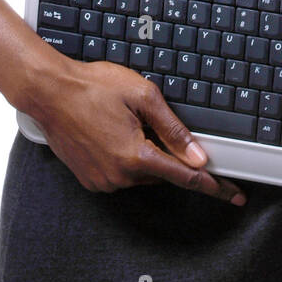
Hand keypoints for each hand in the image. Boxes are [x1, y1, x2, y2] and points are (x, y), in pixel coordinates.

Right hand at [31, 59, 247, 204]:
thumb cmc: (92, 87)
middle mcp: (119, 176)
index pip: (185, 177)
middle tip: (150, 122)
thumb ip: (174, 129)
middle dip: (167, 152)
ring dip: (144, 154)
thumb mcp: (143, 96)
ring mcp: (102, 181)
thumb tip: (198, 155)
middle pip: (162, 172)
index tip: (232, 194)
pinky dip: (126, 158)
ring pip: (141, 174)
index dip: (212, 185)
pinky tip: (114, 132)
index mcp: (135, 157)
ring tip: (124, 120)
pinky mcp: (90, 179)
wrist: (49, 92)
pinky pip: (121, 174)